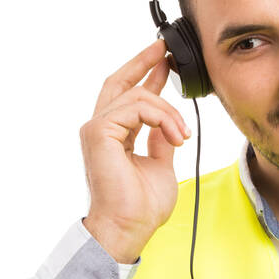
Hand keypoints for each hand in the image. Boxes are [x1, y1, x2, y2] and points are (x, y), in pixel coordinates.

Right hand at [80, 38, 191, 261]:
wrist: (129, 228)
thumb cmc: (141, 207)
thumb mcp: (161, 165)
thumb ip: (161, 140)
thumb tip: (168, 126)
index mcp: (115, 136)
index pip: (128, 96)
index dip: (145, 74)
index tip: (163, 59)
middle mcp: (102, 129)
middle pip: (120, 82)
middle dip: (143, 62)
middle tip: (165, 50)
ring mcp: (97, 129)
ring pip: (137, 96)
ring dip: (168, 112)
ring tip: (181, 135)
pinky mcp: (99, 133)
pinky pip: (135, 108)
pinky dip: (160, 118)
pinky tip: (173, 136)